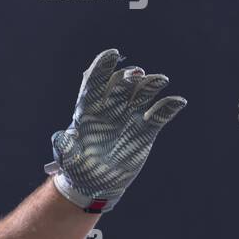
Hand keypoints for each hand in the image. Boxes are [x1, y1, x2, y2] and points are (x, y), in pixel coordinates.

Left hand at [45, 48, 185, 212]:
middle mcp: (110, 109)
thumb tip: (61, 136)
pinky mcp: (145, 130)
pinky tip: (177, 101)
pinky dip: (168, 106)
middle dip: (128, 76)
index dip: (102, 67)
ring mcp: (129, 117)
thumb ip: (65, 147)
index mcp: (88, 111)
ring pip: (141, 94)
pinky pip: (159, 114)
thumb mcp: (68, 159)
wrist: (96, 184)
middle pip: (120, 85)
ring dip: (150, 85)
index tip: (112, 54)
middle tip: (135, 74)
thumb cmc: (77, 169)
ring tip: (160, 80)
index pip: (95, 84)